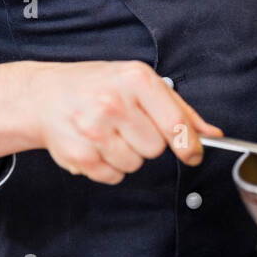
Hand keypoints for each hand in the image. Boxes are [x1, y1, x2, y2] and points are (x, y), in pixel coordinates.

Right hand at [0, 59, 222, 185]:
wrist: (44, 96)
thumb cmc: (96, 86)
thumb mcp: (139, 82)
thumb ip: (179, 109)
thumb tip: (212, 134)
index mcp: (135, 79)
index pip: (175, 124)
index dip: (189, 145)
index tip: (192, 153)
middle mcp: (114, 103)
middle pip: (156, 149)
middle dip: (146, 142)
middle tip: (127, 126)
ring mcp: (94, 130)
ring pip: (135, 165)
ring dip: (126, 155)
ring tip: (107, 133)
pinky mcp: (79, 155)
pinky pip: (113, 177)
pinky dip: (107, 167)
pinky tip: (94, 145)